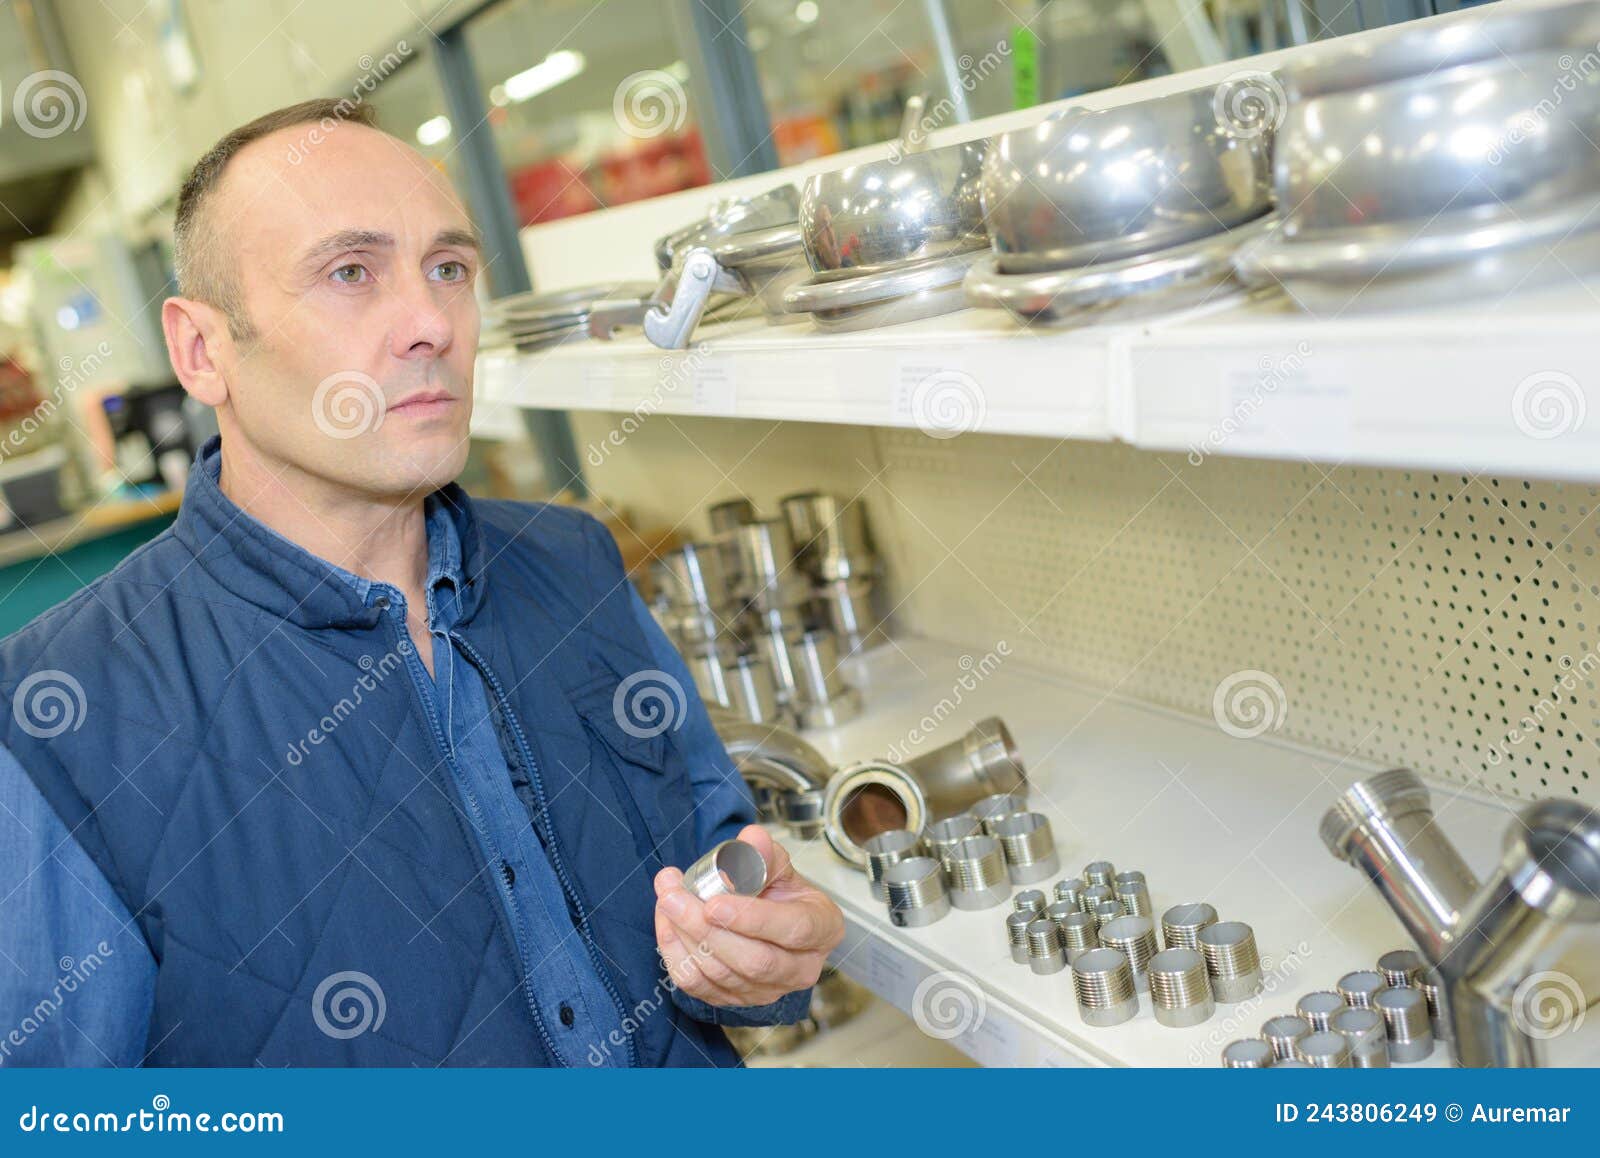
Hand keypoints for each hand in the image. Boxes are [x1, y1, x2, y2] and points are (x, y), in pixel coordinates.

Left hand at [653, 824, 844, 1007]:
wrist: (764, 916)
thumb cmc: (777, 891)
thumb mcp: (778, 865)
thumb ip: (763, 852)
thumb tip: (752, 839)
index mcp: (822, 928)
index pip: (793, 930)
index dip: (753, 919)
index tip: (714, 903)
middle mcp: (801, 968)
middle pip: (754, 961)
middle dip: (706, 929)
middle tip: (673, 897)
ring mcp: (769, 990)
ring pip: (723, 975)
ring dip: (686, 938)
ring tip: (667, 900)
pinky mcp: (737, 1000)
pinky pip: (700, 987)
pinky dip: (677, 955)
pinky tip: (667, 924)